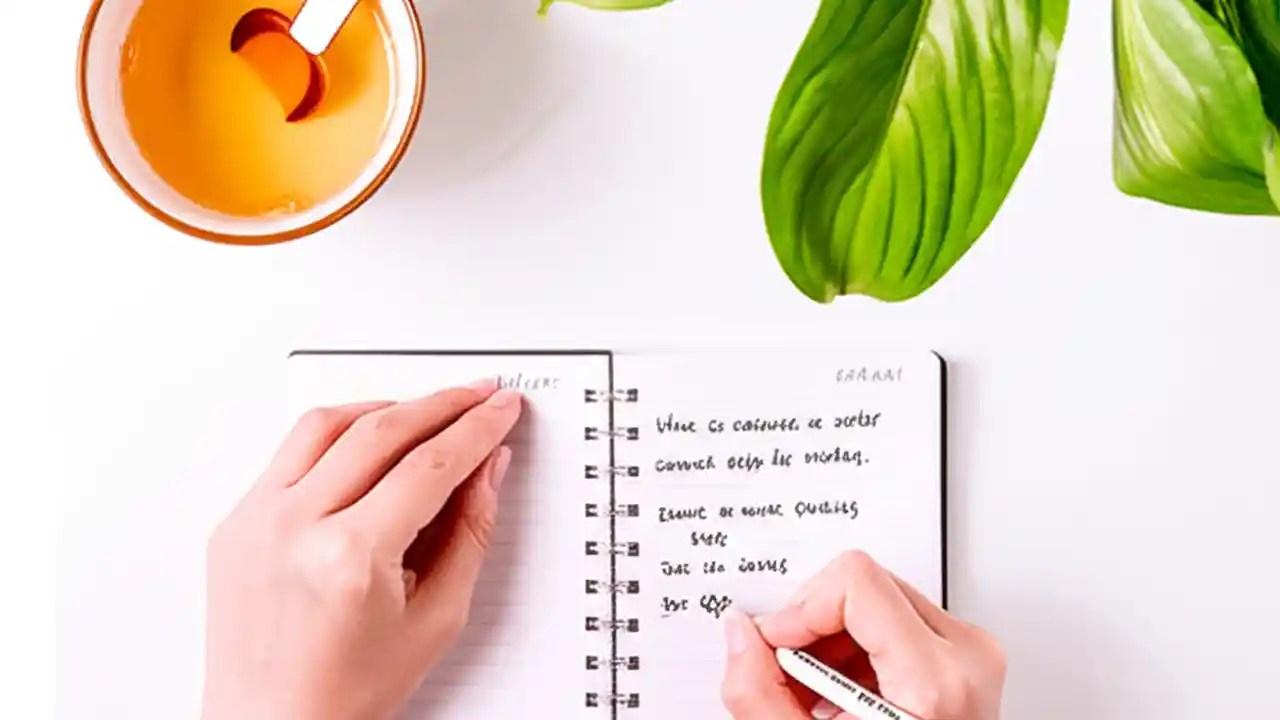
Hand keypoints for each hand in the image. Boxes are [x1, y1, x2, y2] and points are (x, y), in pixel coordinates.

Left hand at [201, 380, 521, 719]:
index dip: (476, 428)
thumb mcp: (435, 619)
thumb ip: (469, 533)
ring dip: (385, 407)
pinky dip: (335, 435)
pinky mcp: (234, 522)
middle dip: (441, 404)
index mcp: (348, 558)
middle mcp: (294, 528)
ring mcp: (255, 520)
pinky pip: (289, 453)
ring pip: (327, 424)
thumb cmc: (345, 695)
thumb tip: (486, 469)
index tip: (500, 409)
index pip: (430, 464)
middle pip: (382, 429)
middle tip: (476, 396)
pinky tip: (365, 440)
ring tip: (425, 410)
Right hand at [720, 551, 1005, 719]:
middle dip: (810, 625)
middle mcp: (965, 654)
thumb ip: (761, 694)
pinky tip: (842, 691)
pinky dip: (854, 646)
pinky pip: (894, 615)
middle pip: (863, 584)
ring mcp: (970, 650)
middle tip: (790, 675)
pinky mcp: (963, 652)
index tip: (776, 642)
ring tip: (817, 692)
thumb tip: (741, 635)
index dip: (801, 608)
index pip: (856, 582)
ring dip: (829, 637)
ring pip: (875, 595)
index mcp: (935, 681)